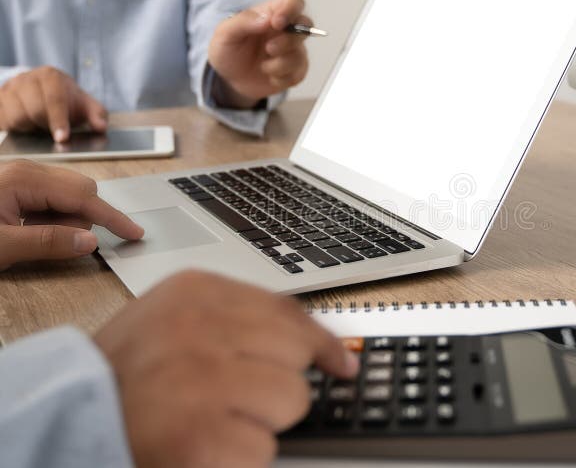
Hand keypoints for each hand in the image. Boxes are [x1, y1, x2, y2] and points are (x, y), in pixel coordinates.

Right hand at [0, 66, 107, 141]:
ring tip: (41, 124)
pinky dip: (17, 128)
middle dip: (46, 125)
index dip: (58, 120)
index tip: (62, 138)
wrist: (44, 92)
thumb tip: (101, 126)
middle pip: (34, 110)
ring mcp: (9, 88)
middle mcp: (26, 78)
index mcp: (50, 76)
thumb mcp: (86, 106)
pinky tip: (28, 125)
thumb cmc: (67, 101)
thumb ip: (97, 115)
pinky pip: (4, 121)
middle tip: (55, 131)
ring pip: (17, 117)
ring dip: (31, 127)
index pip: (54, 99)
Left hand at [0, 160, 143, 269]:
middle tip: (47, 240)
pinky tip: (27, 229)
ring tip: (28, 234)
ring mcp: (24, 176)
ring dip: (61, 222)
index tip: (133, 232)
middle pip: (81, 193)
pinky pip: (53, 200)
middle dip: (78, 221)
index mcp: (24, 179)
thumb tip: (89, 241)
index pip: (83, 197)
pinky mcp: (20, 185)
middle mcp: (28, 171)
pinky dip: (50, 219)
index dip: (111, 217)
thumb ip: (46, 243)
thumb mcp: (2, 246)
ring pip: (69, 198)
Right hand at [94, 270, 358, 467]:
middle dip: (278, 381)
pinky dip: (242, 456)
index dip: (321, 341)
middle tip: (236, 394)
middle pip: (296, 354)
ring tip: (214, 418)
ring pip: (292, 399)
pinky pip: (265, 448)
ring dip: (262, 420)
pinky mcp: (201, 437)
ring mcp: (202, 380)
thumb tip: (321, 345)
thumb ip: (242, 321)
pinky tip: (204, 443)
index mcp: (197, 293)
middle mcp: (201, 328)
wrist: (66, 416)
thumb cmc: (128, 373)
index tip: (340, 361)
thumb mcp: (177, 320)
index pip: (288, 311)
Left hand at [208, 0, 310, 108]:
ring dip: (279, 64)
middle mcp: (286, 30)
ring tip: (263, 66)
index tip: (276, 23)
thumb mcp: (225, 33)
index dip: (290, 10)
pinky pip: (296, 74)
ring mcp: (293, 51)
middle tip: (269, 48)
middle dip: (288, 40)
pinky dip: (280, 78)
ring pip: (299, 54)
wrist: (229, 79)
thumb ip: (243, 21)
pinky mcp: (295, 71)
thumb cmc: (228, 50)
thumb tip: (267, 19)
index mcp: (272, 13)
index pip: (293, 2)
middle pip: (306, 25)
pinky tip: (268, 75)